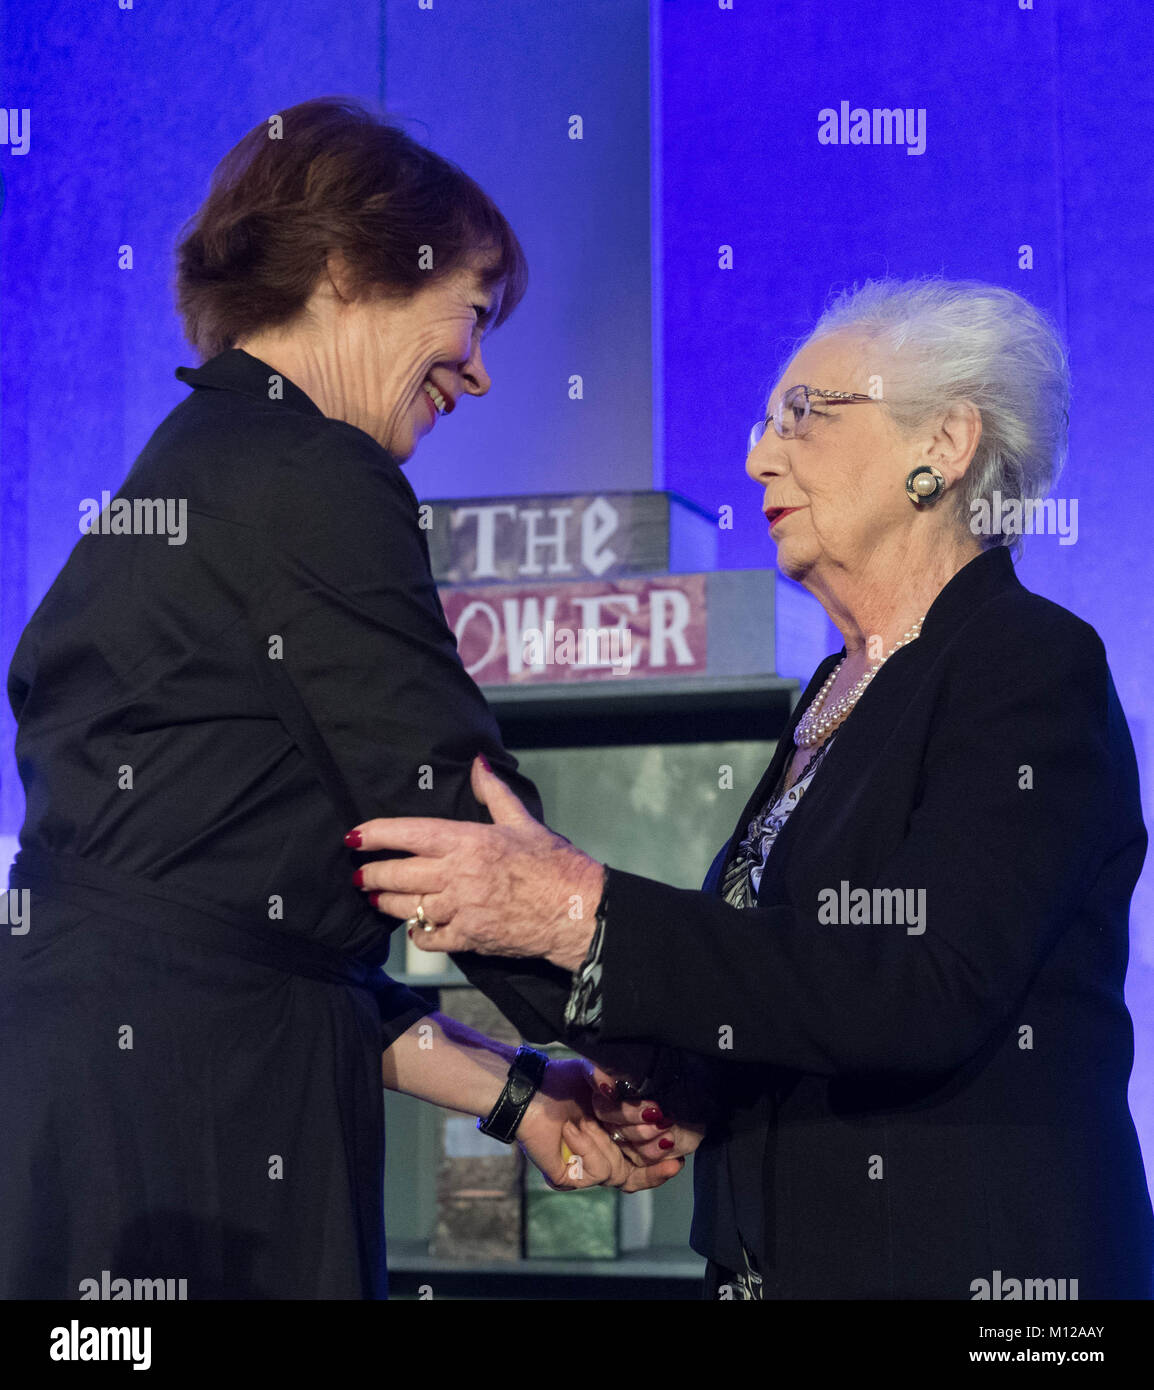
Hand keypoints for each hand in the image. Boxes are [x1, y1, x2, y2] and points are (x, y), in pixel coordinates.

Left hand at [352, 755, 605, 970]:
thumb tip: (479, 762)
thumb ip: (494, 792)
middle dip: (373, 874)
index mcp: (469, 840)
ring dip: (386, 903)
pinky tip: (414, 927)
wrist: (577, 909)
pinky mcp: (469, 938)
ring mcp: (461, 908)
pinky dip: (417, 933)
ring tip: (375, 899)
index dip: (376, 834)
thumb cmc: (554, 864)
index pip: (409, 833)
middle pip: (399, 874)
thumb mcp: (524, 821)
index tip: (354, 837)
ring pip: (407, 907)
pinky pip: (429, 937)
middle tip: (359, 875)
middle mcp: (458, 874)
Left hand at [516, 1059, 685, 1193]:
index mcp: (612, 1138)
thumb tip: (659, 1112)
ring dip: (607, 1142)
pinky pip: (596, 1173)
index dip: (663, 1162)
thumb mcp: (606, 1083)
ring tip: (588, 1118)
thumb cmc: (564, 1082)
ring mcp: (583, 1170)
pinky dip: (589, 1147)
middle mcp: (600, 1157)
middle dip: (651, 1161)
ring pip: (618, 1173)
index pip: (644, 1161)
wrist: (530, 1090)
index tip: (678, 1155)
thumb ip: (633, 1096)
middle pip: (637, 1177)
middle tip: (658, 1138)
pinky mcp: (567, 1178)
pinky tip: (574, 1129)